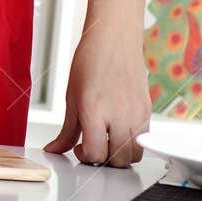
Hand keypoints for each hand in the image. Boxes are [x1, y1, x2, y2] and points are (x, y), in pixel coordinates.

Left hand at [43, 18, 150, 166]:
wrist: (114, 39)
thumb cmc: (90, 62)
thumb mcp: (71, 98)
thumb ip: (66, 130)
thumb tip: (55, 149)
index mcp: (95, 111)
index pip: (95, 154)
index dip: (85, 156)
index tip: (80, 147)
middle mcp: (119, 115)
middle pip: (117, 161)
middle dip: (103, 159)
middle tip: (94, 144)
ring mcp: (136, 114)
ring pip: (134, 155)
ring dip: (120, 154)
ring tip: (107, 138)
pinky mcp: (147, 111)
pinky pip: (144, 140)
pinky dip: (132, 142)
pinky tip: (118, 127)